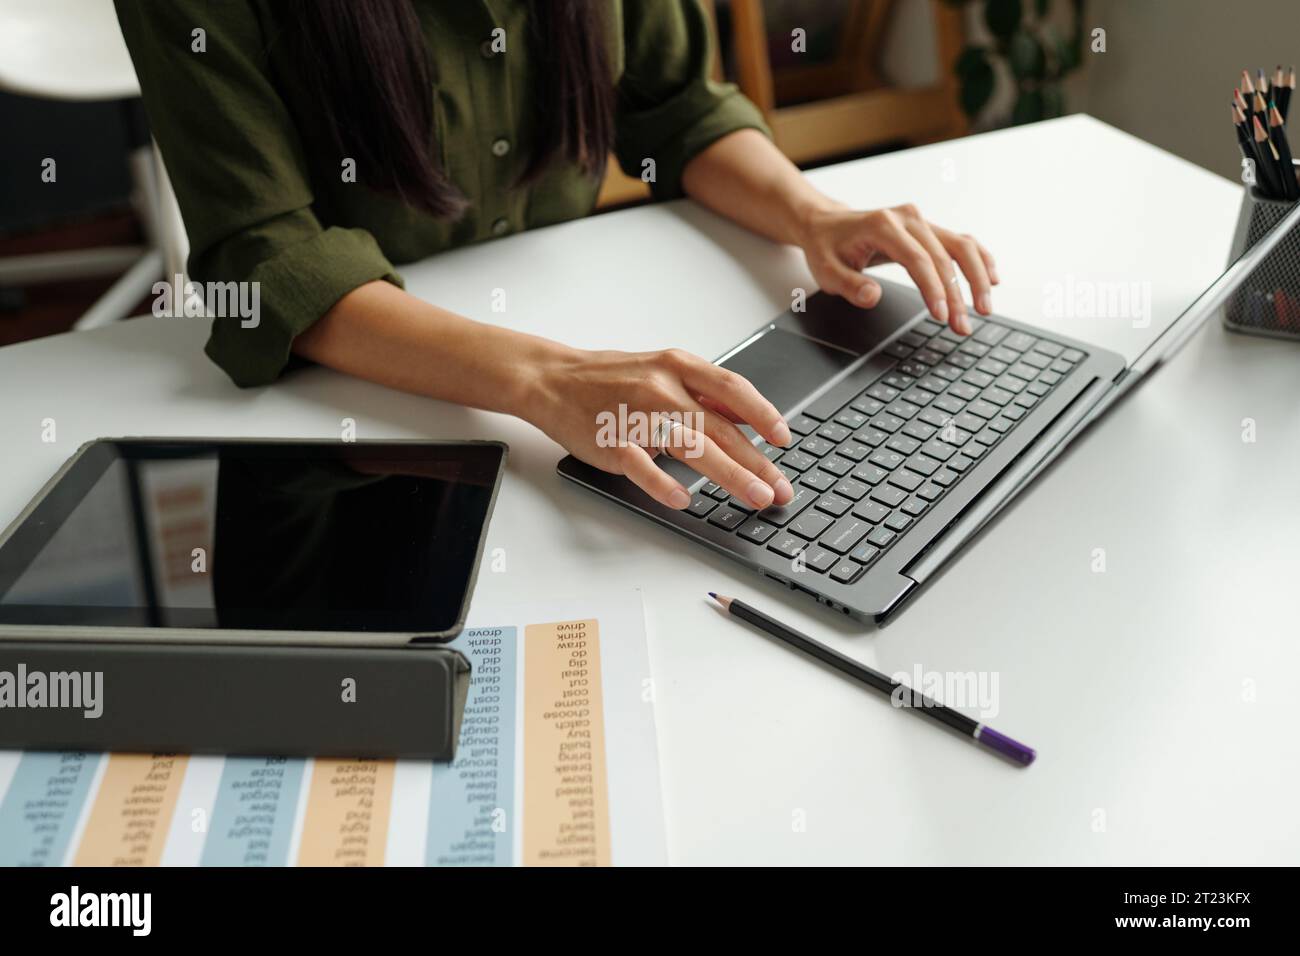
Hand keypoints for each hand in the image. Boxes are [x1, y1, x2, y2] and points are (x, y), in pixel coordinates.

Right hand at [525, 346, 795, 510]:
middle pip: (720, 427)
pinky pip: (643, 467)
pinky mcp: (611, 442)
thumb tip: (752, 415)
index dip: (764, 414)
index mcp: (677, 366)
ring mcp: (636, 416)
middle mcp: (661, 388)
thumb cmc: (610, 379)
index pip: (732, 388)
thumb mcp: (663, 369)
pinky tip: (685, 500)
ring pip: (693, 447)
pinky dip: (665, 485)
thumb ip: (705, 391)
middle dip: (757, 461)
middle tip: (781, 488)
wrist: (552, 379)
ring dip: (730, 476)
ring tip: (756, 497)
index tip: (785, 438)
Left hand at [796, 203, 999, 334]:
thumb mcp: (826, 271)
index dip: (934, 288)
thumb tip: (874, 296)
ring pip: (960, 246)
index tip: (942, 315)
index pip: (918, 259)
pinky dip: (980, 259)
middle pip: (943, 256)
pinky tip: (993, 278)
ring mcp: (921, 221)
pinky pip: (960, 242)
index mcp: (884, 225)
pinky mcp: (929, 228)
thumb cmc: (827, 248)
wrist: (827, 224)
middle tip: (963, 327)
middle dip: (958, 295)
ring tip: (984, 309)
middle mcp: (908, 218)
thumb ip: (850, 286)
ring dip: (977, 278)